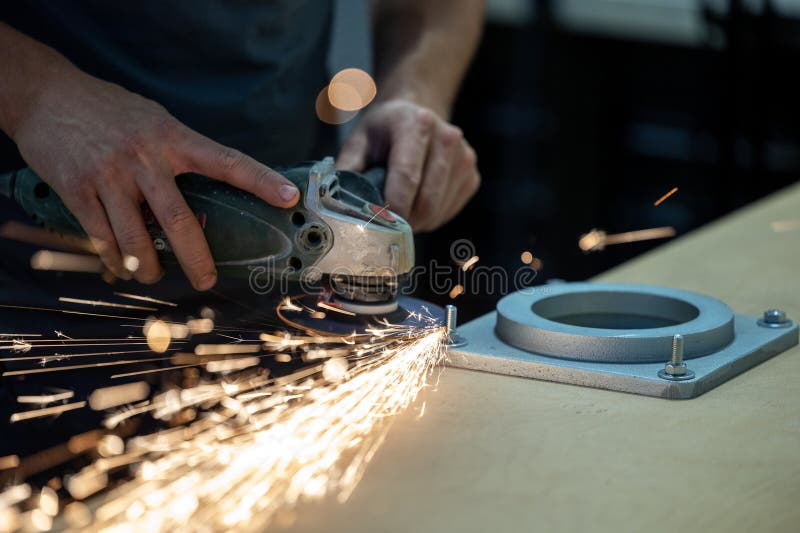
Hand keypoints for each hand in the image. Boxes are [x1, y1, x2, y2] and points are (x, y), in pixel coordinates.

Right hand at [11, 70, 298, 289]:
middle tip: (206, 280)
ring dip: (149, 267)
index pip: (226, 161)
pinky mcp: (78, 190)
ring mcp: (110, 175)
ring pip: (137, 240)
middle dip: (197, 259)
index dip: (260, 181)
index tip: (289, 198)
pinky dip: (116, 260)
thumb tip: (205, 199)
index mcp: (172, 138)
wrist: (46, 94)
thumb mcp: (154, 121)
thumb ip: (178, 155)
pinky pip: (102, 239)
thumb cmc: (110, 111)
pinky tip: (123, 267)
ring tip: (155, 275)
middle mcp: (144, 158)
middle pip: (180, 220)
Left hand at [337, 100, 479, 231]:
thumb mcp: (358, 142)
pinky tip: (416, 203)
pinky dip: (429, 218)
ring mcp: (464, 159)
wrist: (417, 113)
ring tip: (398, 210)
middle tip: (383, 223)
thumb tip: (334, 205)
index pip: (407, 177)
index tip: (375, 222)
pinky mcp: (472, 176)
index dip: (390, 208)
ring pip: (437, 211)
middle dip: (402, 221)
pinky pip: (447, 212)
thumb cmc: (383, 131)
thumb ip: (346, 171)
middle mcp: (447, 138)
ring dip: (415, 222)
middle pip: (425, 200)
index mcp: (416, 124)